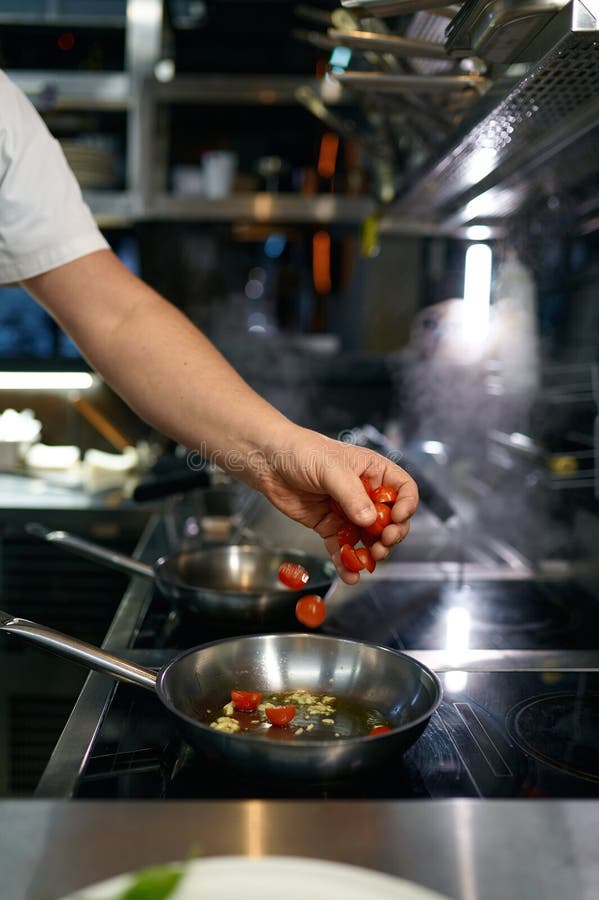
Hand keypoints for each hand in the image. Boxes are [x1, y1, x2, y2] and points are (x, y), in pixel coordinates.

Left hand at [253, 426, 418, 583]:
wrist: (268, 462)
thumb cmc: (301, 452)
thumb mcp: (330, 468)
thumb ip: (351, 494)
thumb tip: (369, 520)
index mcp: (373, 471)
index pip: (403, 489)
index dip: (406, 506)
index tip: (397, 519)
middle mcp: (364, 492)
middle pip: (390, 519)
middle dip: (390, 535)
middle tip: (383, 544)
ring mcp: (347, 511)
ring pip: (369, 537)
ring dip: (372, 552)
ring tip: (367, 562)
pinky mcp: (329, 526)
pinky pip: (343, 547)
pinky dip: (347, 562)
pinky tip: (351, 575)